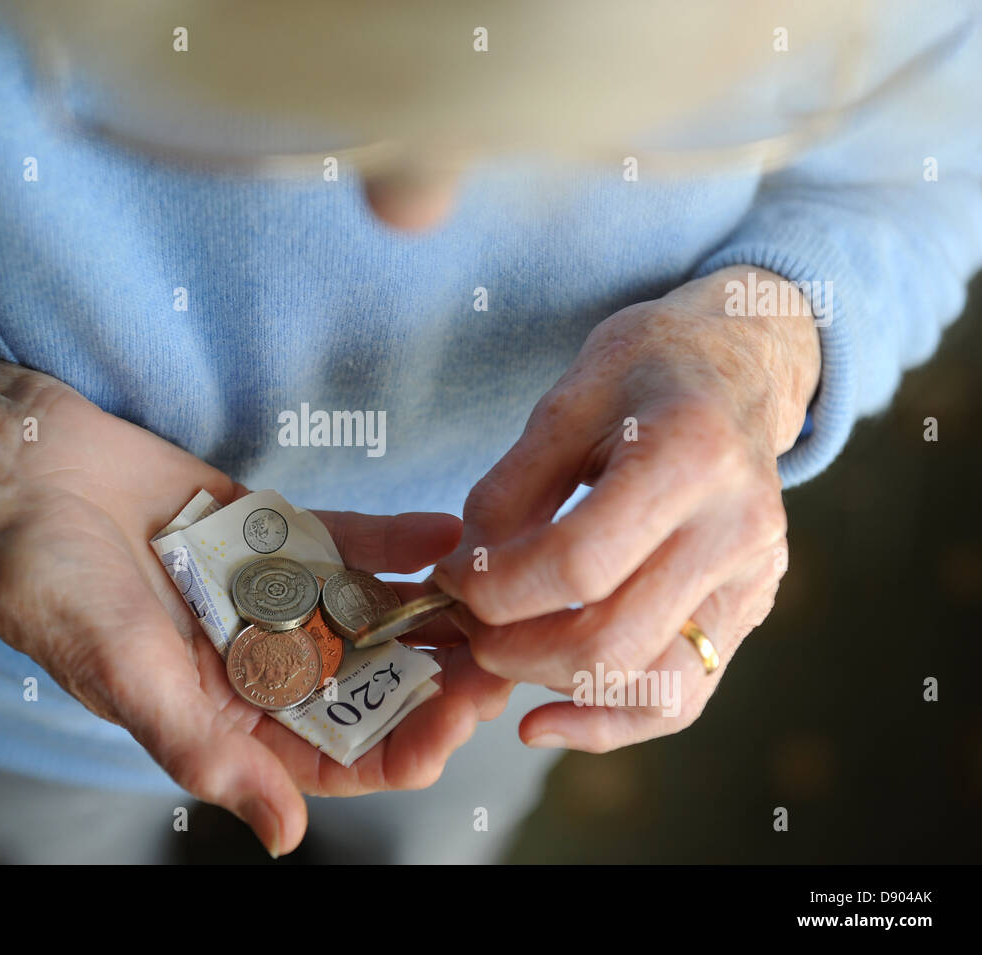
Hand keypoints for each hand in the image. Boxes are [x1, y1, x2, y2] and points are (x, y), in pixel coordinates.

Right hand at [0, 355, 510, 855]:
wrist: (12, 477)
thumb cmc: (49, 585)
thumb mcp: (127, 676)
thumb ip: (206, 752)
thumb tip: (284, 837)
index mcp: (221, 718)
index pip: (333, 754)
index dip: (400, 746)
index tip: (456, 722)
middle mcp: (252, 666)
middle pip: (365, 688)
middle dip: (433, 678)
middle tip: (499, 655)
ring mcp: (266, 599)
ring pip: (365, 618)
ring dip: (426, 614)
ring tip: (493, 600)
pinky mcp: (267, 534)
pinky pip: (342, 546)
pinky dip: (391, 544)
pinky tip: (442, 537)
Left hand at [433, 266, 820, 751]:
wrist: (733, 367)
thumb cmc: (643, 371)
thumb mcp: (564, 403)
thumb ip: (510, 493)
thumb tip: (460, 580)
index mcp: (690, 455)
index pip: (580, 564)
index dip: (496, 588)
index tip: (449, 581)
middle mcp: (737, 527)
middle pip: (614, 640)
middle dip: (514, 650)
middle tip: (463, 625)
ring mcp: (754, 577)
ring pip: (653, 684)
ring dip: (556, 685)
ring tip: (500, 653)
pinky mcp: (750, 610)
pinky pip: (683, 696)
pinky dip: (609, 721)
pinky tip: (542, 721)